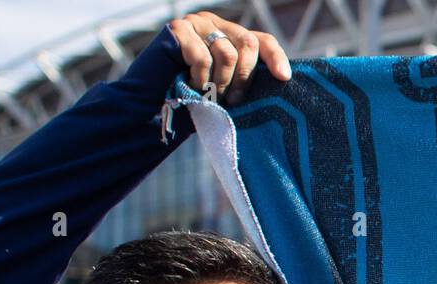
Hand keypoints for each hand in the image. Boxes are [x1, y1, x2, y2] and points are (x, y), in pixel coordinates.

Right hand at [169, 10, 290, 105]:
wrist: (153, 105)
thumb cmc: (193, 102)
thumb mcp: (226, 92)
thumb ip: (245, 83)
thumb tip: (276, 88)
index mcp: (231, 37)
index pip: (261, 40)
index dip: (275, 57)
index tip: (284, 78)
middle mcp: (215, 24)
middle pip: (248, 44)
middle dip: (245, 78)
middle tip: (234, 100)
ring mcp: (196, 24)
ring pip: (227, 53)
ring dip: (220, 83)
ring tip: (209, 95)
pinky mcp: (177, 29)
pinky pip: (202, 57)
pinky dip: (200, 79)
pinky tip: (192, 86)